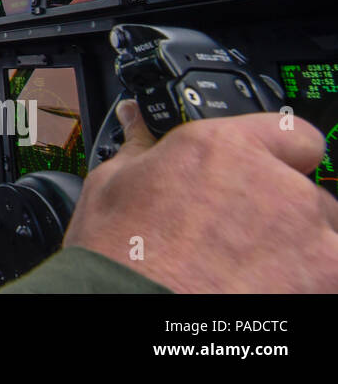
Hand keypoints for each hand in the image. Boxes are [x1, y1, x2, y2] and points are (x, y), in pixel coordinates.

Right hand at [64, 98, 337, 292]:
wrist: (131, 308)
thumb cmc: (118, 254)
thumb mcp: (112, 185)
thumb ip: (140, 147)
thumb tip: (136, 122)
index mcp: (225, 148)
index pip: (293, 136)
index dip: (282, 158)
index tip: (267, 176)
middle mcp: (276, 183)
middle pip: (306, 193)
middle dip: (281, 213)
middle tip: (240, 238)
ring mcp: (309, 234)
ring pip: (323, 235)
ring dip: (298, 250)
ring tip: (250, 274)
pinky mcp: (326, 277)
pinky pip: (329, 272)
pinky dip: (307, 282)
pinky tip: (264, 291)